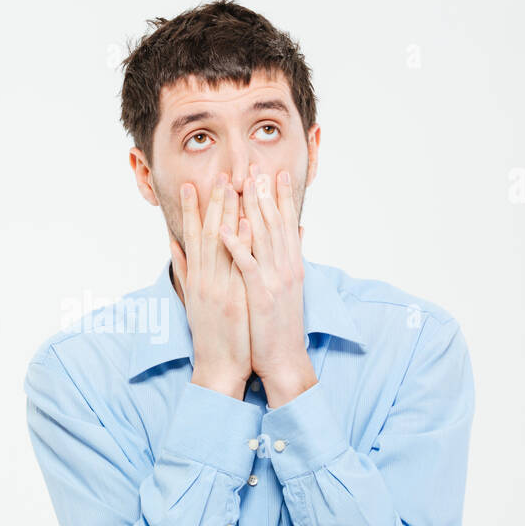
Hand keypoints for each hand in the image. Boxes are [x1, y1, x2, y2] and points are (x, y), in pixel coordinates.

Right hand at [169, 171, 252, 400]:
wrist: (218, 368)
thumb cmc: (210, 335)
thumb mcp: (192, 299)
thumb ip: (184, 270)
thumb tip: (172, 243)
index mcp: (196, 280)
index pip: (192, 237)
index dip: (190, 210)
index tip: (191, 184)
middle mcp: (204, 281)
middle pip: (207, 234)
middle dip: (212, 203)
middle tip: (218, 175)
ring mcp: (219, 290)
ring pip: (222, 245)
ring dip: (227, 213)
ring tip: (232, 187)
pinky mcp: (235, 301)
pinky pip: (238, 267)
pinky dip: (241, 244)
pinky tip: (247, 223)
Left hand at [219, 165, 315, 408]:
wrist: (285, 360)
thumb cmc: (280, 326)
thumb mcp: (290, 287)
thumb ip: (293, 256)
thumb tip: (300, 231)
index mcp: (291, 265)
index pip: (286, 223)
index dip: (280, 196)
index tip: (273, 171)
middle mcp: (285, 268)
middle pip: (274, 223)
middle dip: (264, 193)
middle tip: (256, 165)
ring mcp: (274, 281)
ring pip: (261, 238)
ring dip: (249, 209)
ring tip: (239, 184)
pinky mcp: (260, 296)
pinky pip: (246, 266)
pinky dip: (236, 246)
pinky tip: (224, 229)